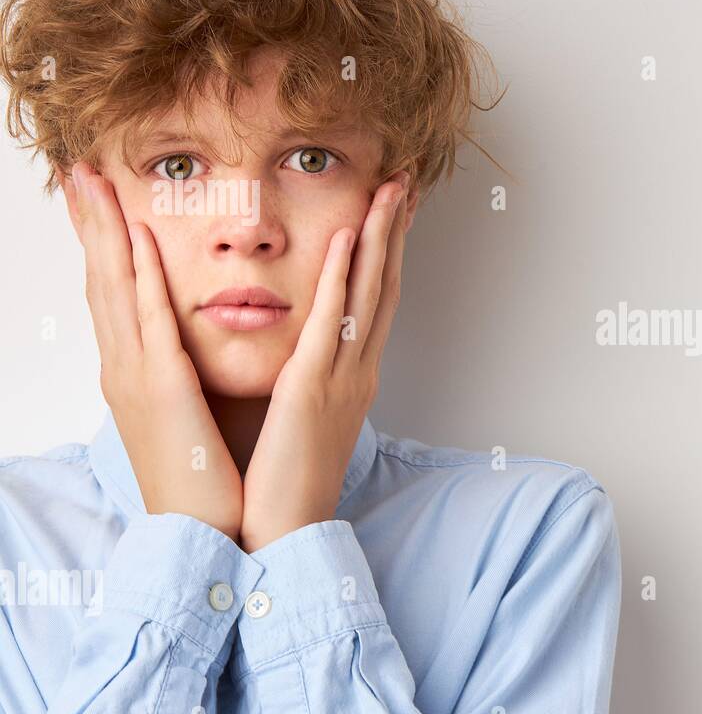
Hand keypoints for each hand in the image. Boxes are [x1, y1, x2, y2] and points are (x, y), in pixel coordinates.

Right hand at [65, 161, 243, 539]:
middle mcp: (124, 367)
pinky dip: (142, 276)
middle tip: (79, 171)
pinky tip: (137, 238)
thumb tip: (185, 348)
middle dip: (91, 223)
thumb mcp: (185, 413)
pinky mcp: (161, 389)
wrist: (199, 531)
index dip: (103, 244)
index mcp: (133, 372)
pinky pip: (151, 321)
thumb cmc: (202, 476)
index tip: (97, 199)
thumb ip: (180, 374)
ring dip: (106, 231)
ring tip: (93, 183)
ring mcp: (136, 376)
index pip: (114, 294)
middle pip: (103, 280)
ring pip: (118, 289)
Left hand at [239, 172, 410, 551]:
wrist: (284, 530)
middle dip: (396, 232)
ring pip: (368, 293)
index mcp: (353, 377)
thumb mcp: (306, 422)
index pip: (375, 301)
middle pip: (384, 286)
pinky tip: (348, 238)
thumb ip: (312, 383)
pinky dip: (343, 276)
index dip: (387, 253)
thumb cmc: (288, 483)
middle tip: (405, 183)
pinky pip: (333, 320)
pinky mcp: (313, 385)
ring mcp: (342, 375)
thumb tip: (308, 361)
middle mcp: (358, 369)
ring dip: (380, 237)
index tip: (393, 213)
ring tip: (390, 191)